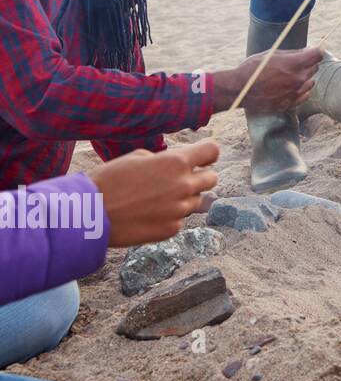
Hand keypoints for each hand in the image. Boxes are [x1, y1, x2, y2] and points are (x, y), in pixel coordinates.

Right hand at [87, 142, 219, 246]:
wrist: (89, 215)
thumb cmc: (108, 181)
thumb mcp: (136, 157)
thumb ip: (164, 160)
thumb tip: (176, 165)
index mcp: (176, 163)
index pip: (212, 151)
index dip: (206, 154)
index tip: (200, 157)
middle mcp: (183, 185)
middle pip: (212, 178)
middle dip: (199, 176)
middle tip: (178, 179)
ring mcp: (179, 209)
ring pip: (196, 200)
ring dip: (183, 197)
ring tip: (156, 198)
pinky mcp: (172, 229)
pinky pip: (180, 219)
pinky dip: (169, 216)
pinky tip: (148, 214)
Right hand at [213, 47, 323, 111]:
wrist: (239, 89)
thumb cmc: (253, 68)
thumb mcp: (272, 54)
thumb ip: (293, 53)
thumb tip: (307, 50)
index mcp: (295, 64)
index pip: (318, 55)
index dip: (316, 51)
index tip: (312, 51)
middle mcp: (298, 79)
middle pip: (314, 68)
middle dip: (307, 63)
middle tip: (294, 62)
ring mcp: (295, 93)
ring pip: (310, 82)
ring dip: (304, 78)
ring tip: (288, 76)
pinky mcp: (290, 104)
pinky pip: (304, 96)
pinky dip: (300, 91)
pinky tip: (289, 87)